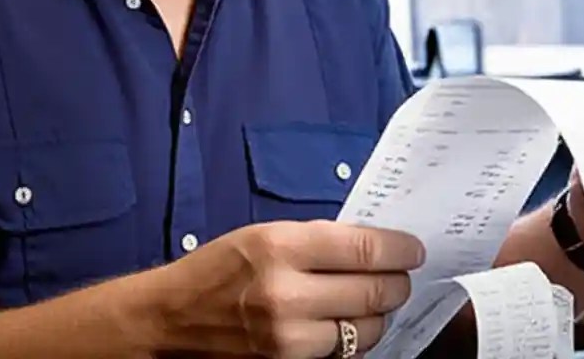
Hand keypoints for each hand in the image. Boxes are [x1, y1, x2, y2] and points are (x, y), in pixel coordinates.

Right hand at [153, 220, 424, 358]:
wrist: (170, 320)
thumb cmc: (218, 270)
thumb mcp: (263, 236)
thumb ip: (319, 241)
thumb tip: (377, 246)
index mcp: (280, 246)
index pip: (367, 249)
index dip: (401, 250)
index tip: (413, 250)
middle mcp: (286, 294)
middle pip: (376, 292)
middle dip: (397, 283)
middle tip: (399, 277)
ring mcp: (288, 338)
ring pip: (366, 330)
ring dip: (376, 316)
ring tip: (367, 302)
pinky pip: (342, 354)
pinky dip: (351, 339)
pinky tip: (342, 324)